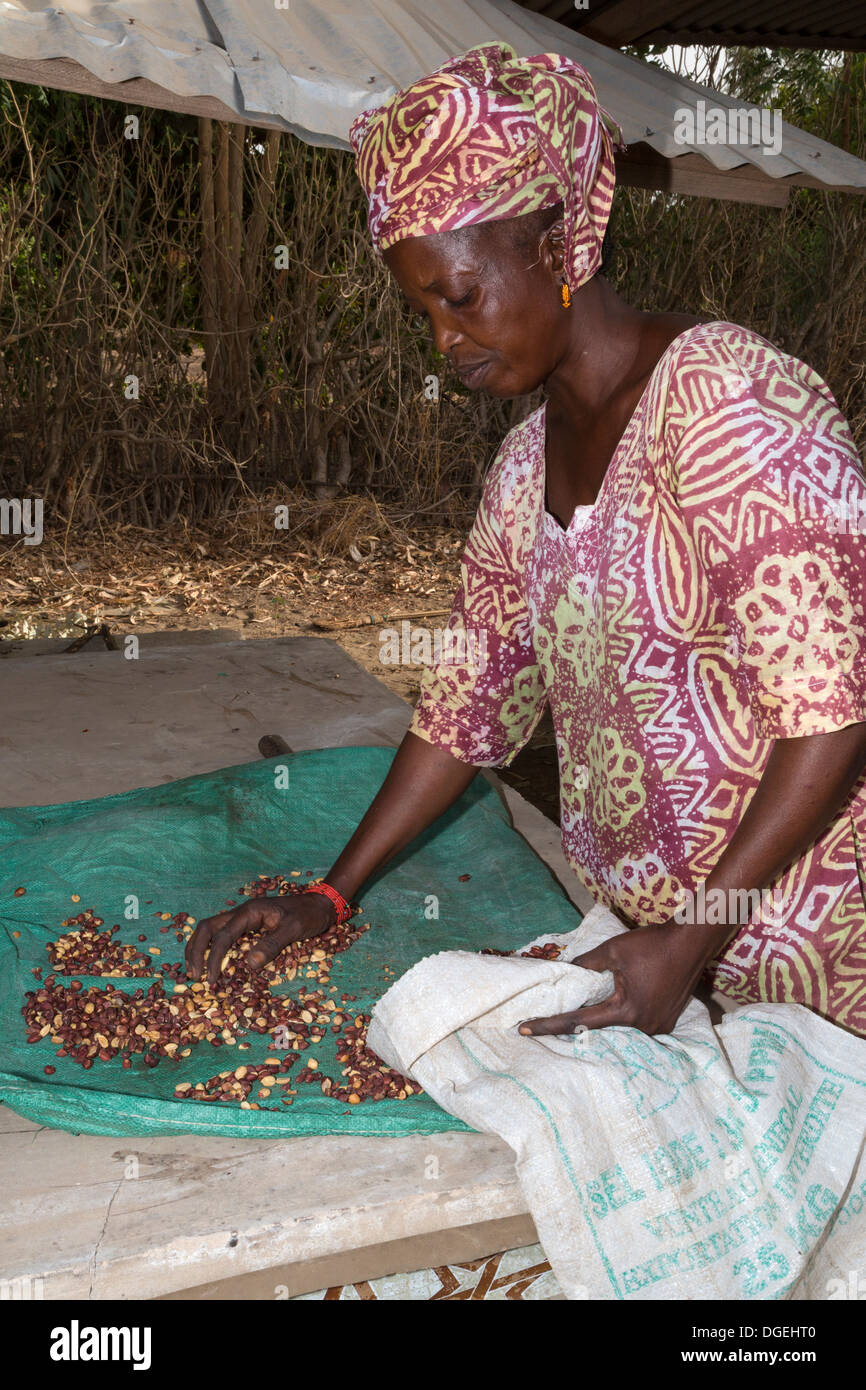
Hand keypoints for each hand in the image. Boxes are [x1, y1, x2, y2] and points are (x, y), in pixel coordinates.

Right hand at [185, 893, 336, 986]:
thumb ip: (272, 945)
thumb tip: (249, 965)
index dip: (213, 959)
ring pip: (211, 929)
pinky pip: (223, 934)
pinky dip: (213, 947)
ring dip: (200, 948)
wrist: (321, 904)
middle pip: (207, 928)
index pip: (223, 936)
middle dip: (195, 951)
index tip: (210, 980)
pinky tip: (212, 962)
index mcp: (250, 912)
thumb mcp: (294, 929)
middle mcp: (242, 913)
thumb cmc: (309, 915)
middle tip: (193, 976)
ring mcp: (244, 917)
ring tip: (195, 970)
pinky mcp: (249, 924)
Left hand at [518, 919, 725, 1038]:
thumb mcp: (613, 950)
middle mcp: (642, 1028)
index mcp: (626, 1012)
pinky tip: (605, 1014)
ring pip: (617, 1030)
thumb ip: (587, 964)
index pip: (578, 1022)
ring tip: (567, 1020)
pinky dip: (617, 1020)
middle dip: (570, 1028)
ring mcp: (657, 1029)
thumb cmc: (652, 944)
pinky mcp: (665, 1023)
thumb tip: (565, 971)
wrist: (691, 942)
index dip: (548, 1025)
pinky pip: (634, 1026)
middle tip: (539, 1026)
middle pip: (598, 1032)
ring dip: (596, 1024)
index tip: (523, 1029)